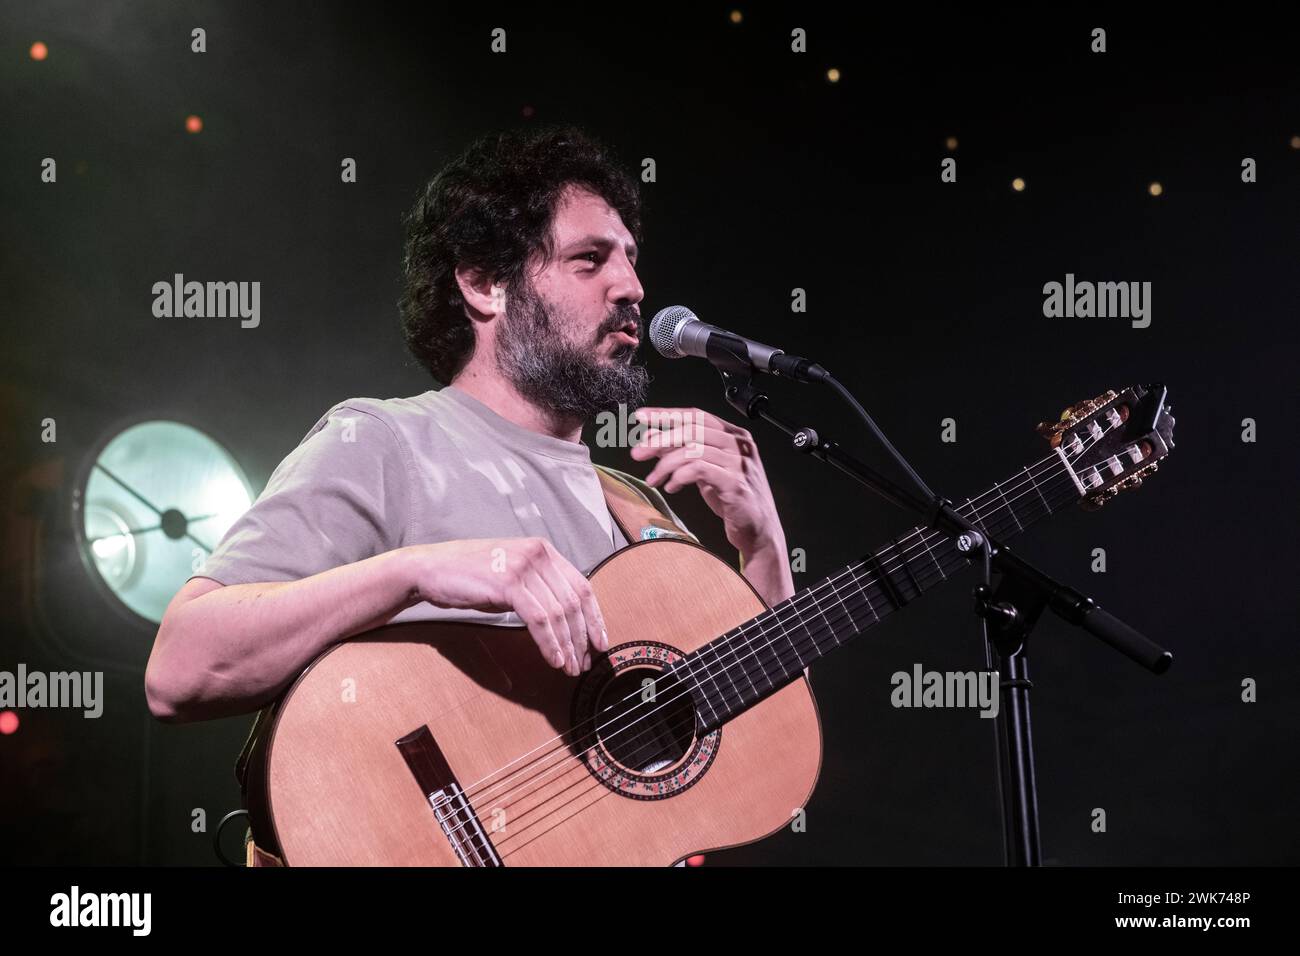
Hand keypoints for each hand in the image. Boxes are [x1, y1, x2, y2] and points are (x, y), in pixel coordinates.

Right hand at [404, 538, 607, 675]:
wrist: (430, 569)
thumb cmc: (470, 577)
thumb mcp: (513, 575)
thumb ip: (540, 588)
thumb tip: (567, 620)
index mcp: (543, 550)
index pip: (582, 585)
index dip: (594, 617)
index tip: (600, 643)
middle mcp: (538, 553)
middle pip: (574, 601)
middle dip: (582, 637)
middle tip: (584, 663)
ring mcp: (523, 566)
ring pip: (558, 612)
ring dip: (567, 645)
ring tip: (569, 667)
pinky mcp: (508, 583)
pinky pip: (538, 619)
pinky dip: (549, 642)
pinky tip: (553, 659)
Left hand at [629, 407, 784, 558]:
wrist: (758, 528)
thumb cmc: (732, 497)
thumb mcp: (706, 469)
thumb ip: (684, 452)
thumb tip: (652, 438)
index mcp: (734, 435)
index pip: (696, 415)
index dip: (667, 414)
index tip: (642, 416)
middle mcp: (739, 444)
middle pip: (692, 429)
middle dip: (660, 439)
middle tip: (638, 452)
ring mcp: (739, 463)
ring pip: (693, 449)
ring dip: (666, 464)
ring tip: (653, 478)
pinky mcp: (736, 484)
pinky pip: (700, 470)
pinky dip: (679, 476)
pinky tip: (671, 487)